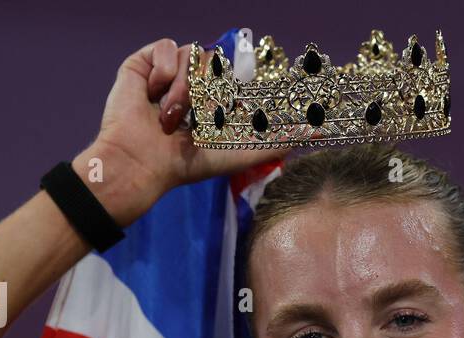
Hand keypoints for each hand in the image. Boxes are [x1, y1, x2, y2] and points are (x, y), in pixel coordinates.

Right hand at [87, 38, 292, 216]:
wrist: (144, 161)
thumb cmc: (188, 164)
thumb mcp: (242, 153)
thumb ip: (278, 142)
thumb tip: (319, 132)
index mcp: (213, 102)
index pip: (234, 74)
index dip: (246, 70)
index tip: (259, 73)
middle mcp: (192, 85)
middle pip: (216, 61)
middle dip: (210, 89)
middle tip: (198, 117)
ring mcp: (168, 74)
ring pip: (193, 53)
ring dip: (186, 86)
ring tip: (171, 116)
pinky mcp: (143, 65)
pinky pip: (165, 47)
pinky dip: (163, 70)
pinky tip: (155, 94)